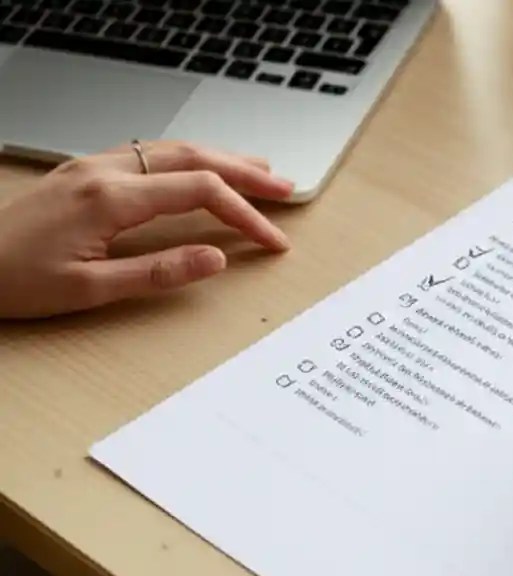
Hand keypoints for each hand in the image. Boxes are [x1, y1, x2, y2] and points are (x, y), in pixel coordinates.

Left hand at [0, 141, 292, 318]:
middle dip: (246, 172)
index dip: (245, 214)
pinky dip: (188, 158)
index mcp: (111, 198)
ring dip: (221, 158)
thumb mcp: (91, 290)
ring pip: (172, 149)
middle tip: (285, 189)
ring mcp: (92, 167)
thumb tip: (216, 259)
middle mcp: (105, 171)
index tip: (272, 240)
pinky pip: (149, 153)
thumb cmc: (15, 280)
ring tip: (258, 170)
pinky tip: (200, 168)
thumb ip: (159, 272)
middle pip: (194, 158)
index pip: (200, 192)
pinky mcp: (83, 173)